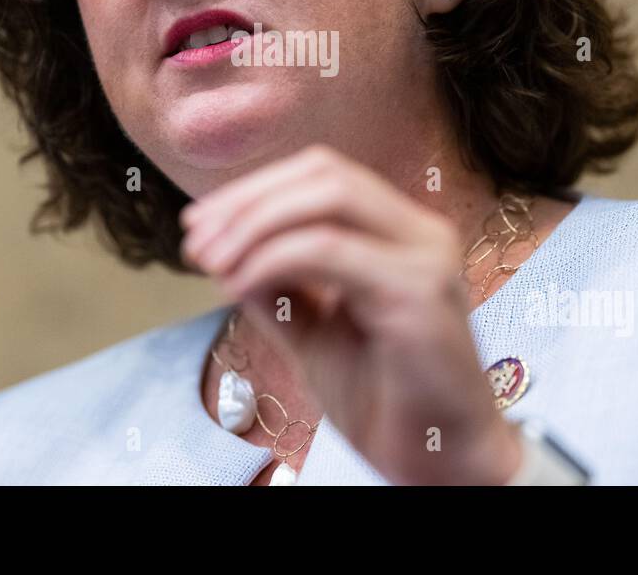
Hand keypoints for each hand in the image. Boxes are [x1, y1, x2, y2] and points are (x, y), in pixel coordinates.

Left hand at [179, 143, 523, 484]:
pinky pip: (329, 251)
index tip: (198, 225)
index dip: (254, 190)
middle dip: (248, 199)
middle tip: (196, 240)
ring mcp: (426, 257)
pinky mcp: (419, 293)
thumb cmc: (387, 402)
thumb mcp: (313, 333)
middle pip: (326, 172)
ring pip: (330, 198)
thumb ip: (275, 287)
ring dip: (254, 223)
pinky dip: (271, 259)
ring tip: (211, 262)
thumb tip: (218, 249)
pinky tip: (238, 286)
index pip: (324, 175)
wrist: (441, 464)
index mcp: (402, 234)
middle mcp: (422, 233)